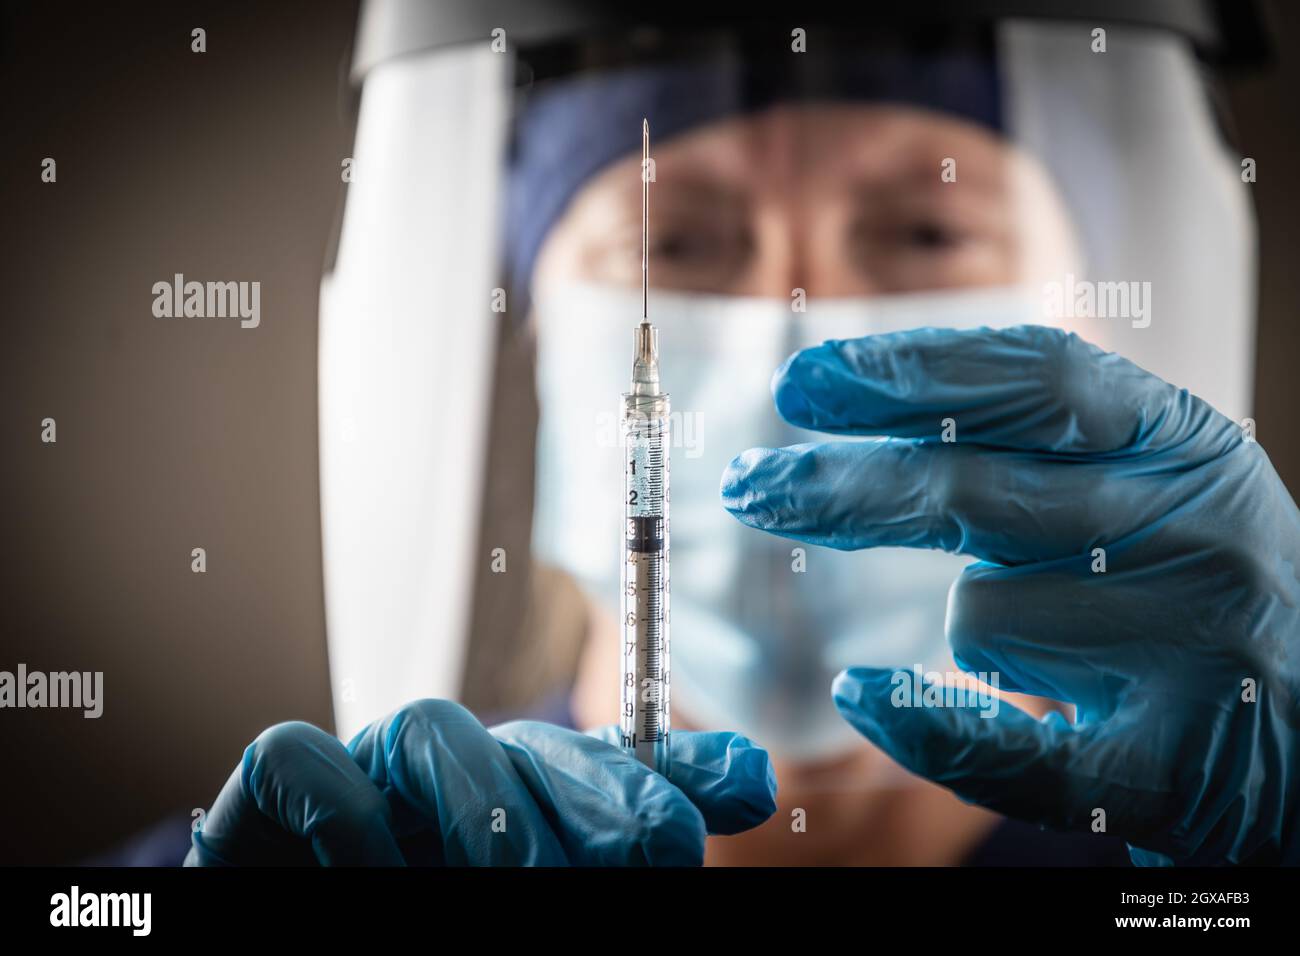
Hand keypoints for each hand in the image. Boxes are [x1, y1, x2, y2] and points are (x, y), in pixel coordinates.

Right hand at [185, 698, 775, 864]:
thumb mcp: (552, 887)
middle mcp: (451, 777)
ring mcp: (366, 774)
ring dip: (488, 804)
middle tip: (643, 857)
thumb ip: (630, 838)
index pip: (594, 764)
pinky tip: (375, 870)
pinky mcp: (273, 787)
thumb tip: (753, 773)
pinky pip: (308, 759)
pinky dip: (347, 812)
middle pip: (528, 742)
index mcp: (520, 800)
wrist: (303, 924)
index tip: (688, 837)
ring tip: (518, 876)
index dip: (647, 783)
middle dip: (593, 797)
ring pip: (431, 727)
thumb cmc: (428, 908)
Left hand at [722, 325, 1299, 864]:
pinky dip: (930, 725)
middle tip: (750, 485)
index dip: (907, 372)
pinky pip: (1011, 745)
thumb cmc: (1196, 584)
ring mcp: (1189, 650)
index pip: (1033, 377)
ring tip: (1051, 644)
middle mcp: (1194, 530)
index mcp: (1182, 445)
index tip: (807, 381)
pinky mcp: (1169, 766)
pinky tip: (866, 694)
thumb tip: (856, 401)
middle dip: (841, 487)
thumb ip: (1030, 439)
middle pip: (972, 489)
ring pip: (982, 615)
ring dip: (974, 631)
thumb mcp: (1145, 479)